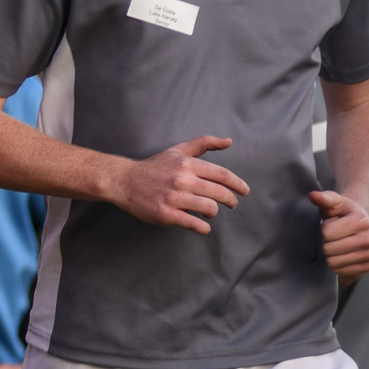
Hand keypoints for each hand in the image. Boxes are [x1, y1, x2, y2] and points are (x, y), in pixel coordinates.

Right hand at [111, 136, 248, 231]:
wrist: (124, 181)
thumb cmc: (153, 167)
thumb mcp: (178, 150)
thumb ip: (203, 144)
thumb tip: (229, 141)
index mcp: (188, 164)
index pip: (222, 175)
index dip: (238, 184)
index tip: (244, 191)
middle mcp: (182, 180)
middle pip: (219, 193)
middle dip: (231, 200)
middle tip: (232, 204)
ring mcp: (174, 198)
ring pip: (209, 208)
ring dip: (214, 212)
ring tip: (211, 213)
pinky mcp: (165, 214)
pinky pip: (193, 223)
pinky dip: (203, 227)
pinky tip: (203, 226)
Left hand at [314, 190, 368, 282]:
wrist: (357, 226)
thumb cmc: (342, 214)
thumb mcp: (334, 203)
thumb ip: (324, 198)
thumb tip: (313, 195)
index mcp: (363, 221)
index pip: (326, 233)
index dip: (324, 229)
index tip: (332, 224)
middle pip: (328, 249)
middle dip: (325, 242)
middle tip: (333, 236)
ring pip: (332, 262)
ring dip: (329, 254)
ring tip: (337, 244)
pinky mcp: (367, 267)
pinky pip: (339, 270)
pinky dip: (335, 264)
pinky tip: (340, 254)